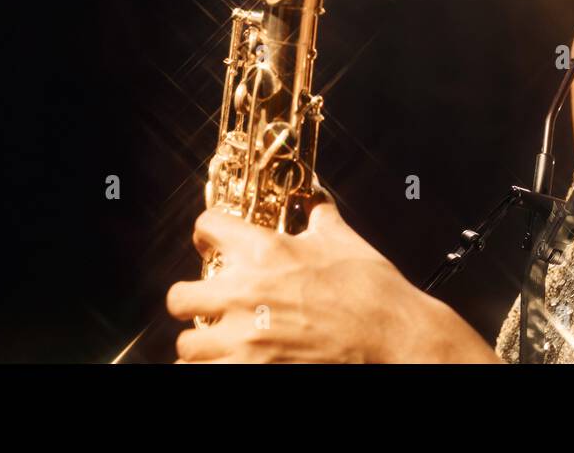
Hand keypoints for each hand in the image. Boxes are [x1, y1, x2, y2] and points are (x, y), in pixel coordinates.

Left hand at [167, 194, 438, 362]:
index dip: (207, 233)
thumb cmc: (372, 290)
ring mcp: (246, 337)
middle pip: (179, 296)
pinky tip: (225, 361)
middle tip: (207, 304)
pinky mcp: (253, 370)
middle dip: (191, 299)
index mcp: (265, 251)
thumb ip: (320, 218)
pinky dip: (212, 366)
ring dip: (201, 342)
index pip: (206, 226)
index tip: (211, 243)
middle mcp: (245, 292)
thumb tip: (316, 203)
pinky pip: (202, 371)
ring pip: (188, 343)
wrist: (393, 336)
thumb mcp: (344, 240)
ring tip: (217, 342)